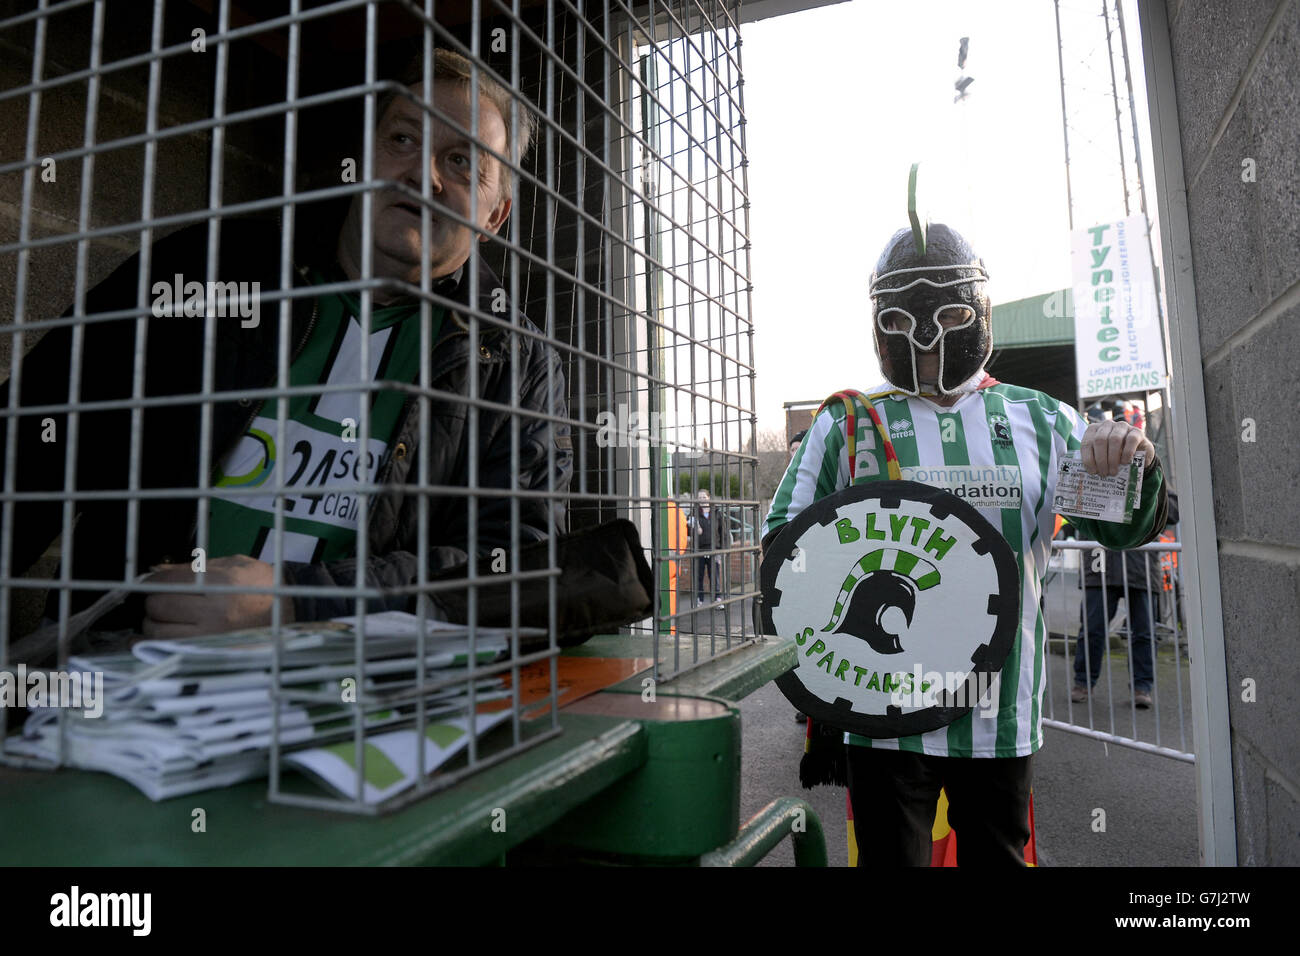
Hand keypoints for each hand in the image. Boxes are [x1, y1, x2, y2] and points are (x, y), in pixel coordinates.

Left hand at [142, 554, 294, 639]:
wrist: (291, 610)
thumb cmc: (261, 584)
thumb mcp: (232, 564)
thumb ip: (193, 568)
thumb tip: (156, 572)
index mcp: (221, 584)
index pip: (167, 582)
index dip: (152, 582)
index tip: (152, 583)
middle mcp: (215, 612)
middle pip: (157, 607)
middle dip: (154, 602)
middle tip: (162, 600)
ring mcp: (213, 637)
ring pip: (158, 631)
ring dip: (155, 623)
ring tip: (167, 618)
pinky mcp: (211, 653)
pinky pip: (170, 649)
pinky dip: (158, 643)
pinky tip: (159, 637)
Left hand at [1080, 420, 1155, 477]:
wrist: (1137, 455)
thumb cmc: (1114, 456)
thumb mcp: (1102, 457)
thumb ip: (1095, 460)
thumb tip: (1092, 471)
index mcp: (1093, 430)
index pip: (1087, 443)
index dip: (1088, 458)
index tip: (1092, 471)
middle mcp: (1107, 425)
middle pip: (1100, 440)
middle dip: (1101, 459)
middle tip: (1104, 473)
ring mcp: (1122, 426)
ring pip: (1114, 439)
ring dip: (1112, 458)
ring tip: (1113, 471)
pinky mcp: (1136, 431)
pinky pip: (1131, 440)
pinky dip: (1127, 453)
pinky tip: (1125, 462)